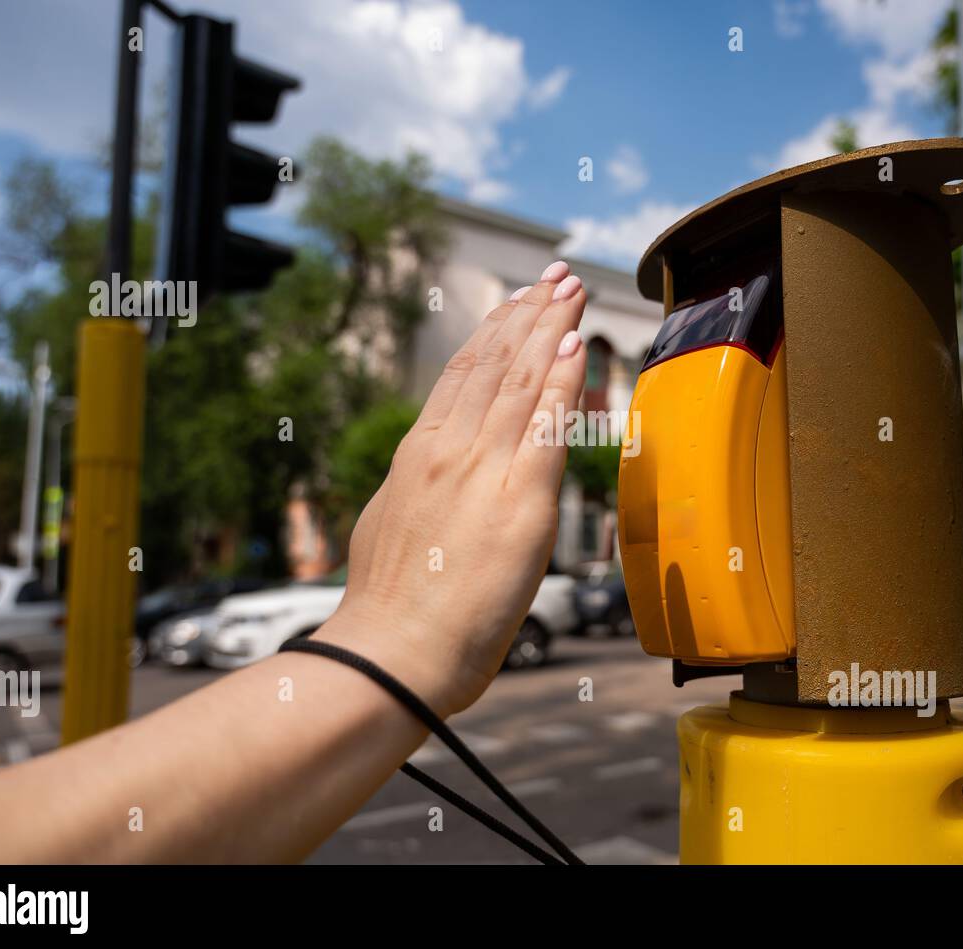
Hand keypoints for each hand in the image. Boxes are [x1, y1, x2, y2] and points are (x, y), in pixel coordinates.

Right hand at [320, 261, 587, 716]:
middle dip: (528, 315)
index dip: (494, 335)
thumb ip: (420, 494)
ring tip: (568, 291)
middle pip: (495, 365)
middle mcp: (449, 450)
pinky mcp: (519, 500)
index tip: (515, 305)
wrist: (390, 657)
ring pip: (520, 381)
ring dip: (549, 329)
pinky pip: (546, 426)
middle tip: (553, 277)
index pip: (463, 378)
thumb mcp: (393, 530)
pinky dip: (561, 382)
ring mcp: (482, 470)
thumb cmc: (389, 615)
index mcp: (418, 457)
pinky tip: (573, 345)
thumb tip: (431, 479)